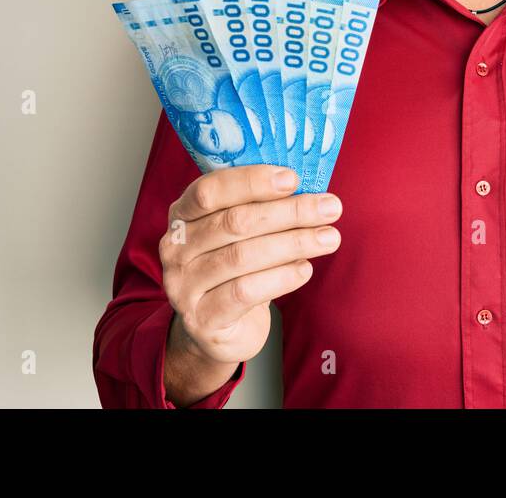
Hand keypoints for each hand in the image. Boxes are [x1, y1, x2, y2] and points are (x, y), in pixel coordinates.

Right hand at [160, 164, 341, 366]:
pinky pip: (245, 292)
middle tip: (330, 208)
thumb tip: (311, 190)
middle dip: (289, 212)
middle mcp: (175, 248)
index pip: (210, 190)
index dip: (252, 182)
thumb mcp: (240, 234)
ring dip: (294, 243)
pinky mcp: (201, 319)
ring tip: (330, 238)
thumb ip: (261, 208)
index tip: (293, 179)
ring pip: (243, 257)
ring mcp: (183, 285)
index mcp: (182, 215)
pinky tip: (305, 269)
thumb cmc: (236, 269)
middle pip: (235, 222)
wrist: (216, 328)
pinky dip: (281, 278)